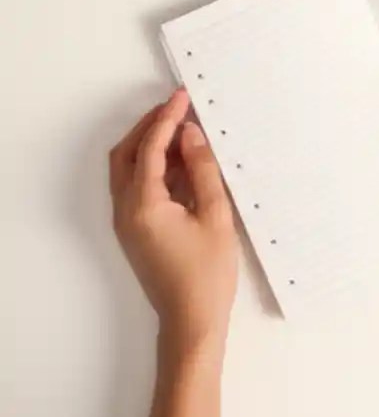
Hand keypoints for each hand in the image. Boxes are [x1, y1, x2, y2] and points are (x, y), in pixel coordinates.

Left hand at [109, 88, 237, 351]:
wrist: (191, 319)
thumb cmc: (208, 273)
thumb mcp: (215, 216)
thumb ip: (203, 171)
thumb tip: (191, 135)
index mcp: (144, 204)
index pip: (151, 149)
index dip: (166, 119)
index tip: (183, 97)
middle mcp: (126, 210)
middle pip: (128, 155)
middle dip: (151, 127)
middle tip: (178, 107)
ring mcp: (127, 221)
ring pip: (128, 170)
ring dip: (151, 145)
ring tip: (183, 129)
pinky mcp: (136, 230)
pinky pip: (137, 187)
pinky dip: (155, 166)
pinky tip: (182, 162)